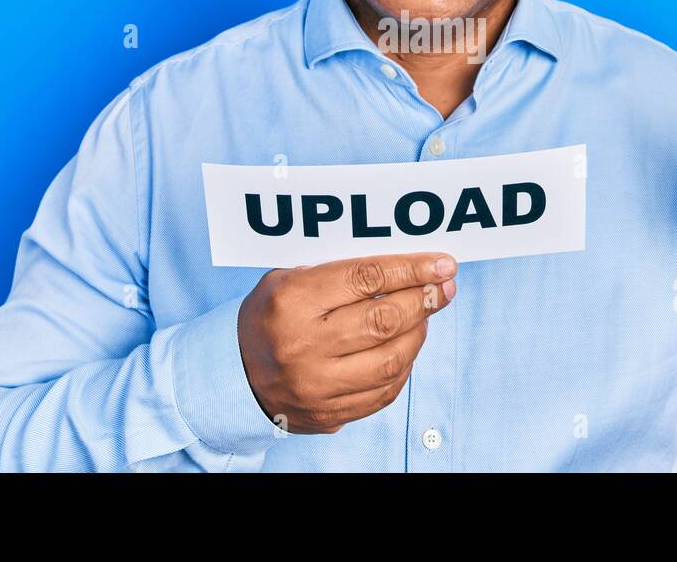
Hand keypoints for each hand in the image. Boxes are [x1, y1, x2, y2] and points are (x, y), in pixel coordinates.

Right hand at [237, 252, 457, 433]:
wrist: (234, 375)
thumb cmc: (269, 317)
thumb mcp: (287, 279)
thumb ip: (338, 272)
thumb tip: (404, 267)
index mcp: (293, 302)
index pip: (367, 278)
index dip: (411, 268)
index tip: (441, 263)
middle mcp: (304, 346)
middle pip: (385, 320)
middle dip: (424, 299)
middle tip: (443, 287)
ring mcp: (317, 386)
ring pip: (392, 359)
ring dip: (420, 333)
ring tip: (426, 314)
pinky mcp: (329, 414)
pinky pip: (384, 391)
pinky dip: (404, 365)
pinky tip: (407, 345)